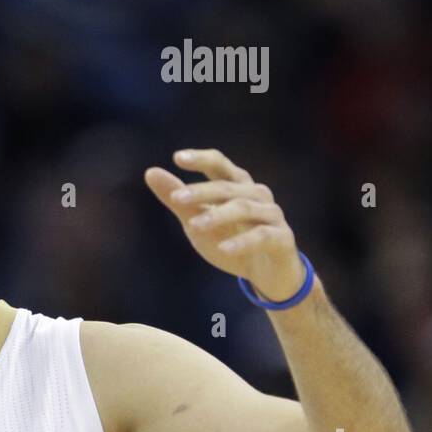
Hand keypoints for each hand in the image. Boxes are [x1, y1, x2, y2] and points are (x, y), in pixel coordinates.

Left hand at [145, 149, 306, 302]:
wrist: (268, 273)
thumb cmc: (231, 239)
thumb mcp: (198, 220)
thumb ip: (178, 200)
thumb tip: (150, 172)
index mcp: (237, 185)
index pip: (219, 165)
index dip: (201, 159)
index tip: (177, 158)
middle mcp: (256, 194)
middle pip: (227, 187)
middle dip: (201, 191)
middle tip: (177, 198)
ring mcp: (271, 215)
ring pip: (243, 208)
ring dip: (218, 216)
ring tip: (194, 226)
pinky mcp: (281, 238)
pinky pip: (261, 237)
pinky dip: (242, 242)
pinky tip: (224, 249)